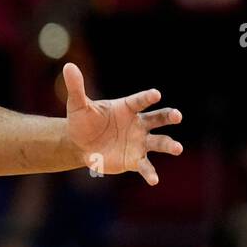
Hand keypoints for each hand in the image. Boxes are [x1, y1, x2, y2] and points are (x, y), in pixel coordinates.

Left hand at [63, 62, 183, 184]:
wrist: (79, 143)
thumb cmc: (82, 121)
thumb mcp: (77, 105)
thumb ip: (76, 87)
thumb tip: (68, 66)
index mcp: (127, 108)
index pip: (140, 101)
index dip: (148, 97)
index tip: (156, 94)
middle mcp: (138, 124)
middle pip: (158, 119)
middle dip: (168, 116)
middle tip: (177, 115)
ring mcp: (139, 142)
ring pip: (158, 142)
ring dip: (169, 145)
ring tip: (177, 148)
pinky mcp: (134, 159)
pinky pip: (145, 166)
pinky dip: (150, 172)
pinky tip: (153, 180)